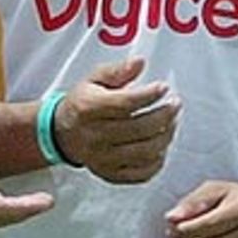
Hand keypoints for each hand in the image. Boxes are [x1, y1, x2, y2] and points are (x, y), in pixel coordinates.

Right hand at [53, 57, 178, 182]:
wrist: (62, 133)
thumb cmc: (83, 103)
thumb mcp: (94, 79)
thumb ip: (117, 70)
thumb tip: (140, 63)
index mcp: (88, 109)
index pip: (125, 104)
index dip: (149, 95)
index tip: (163, 88)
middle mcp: (94, 136)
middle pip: (139, 128)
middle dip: (164, 115)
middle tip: (175, 104)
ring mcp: (102, 158)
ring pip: (144, 152)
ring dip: (165, 136)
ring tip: (171, 123)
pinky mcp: (110, 174)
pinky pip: (142, 173)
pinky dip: (158, 160)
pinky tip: (161, 146)